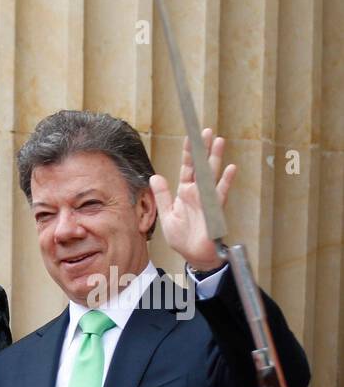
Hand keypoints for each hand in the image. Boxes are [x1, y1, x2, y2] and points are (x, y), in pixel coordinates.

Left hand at [148, 127, 234, 270]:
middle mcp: (197, 193)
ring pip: (212, 175)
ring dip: (215, 158)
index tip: (190, 136)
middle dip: (203, 149)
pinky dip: (225, 181)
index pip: (187, 168)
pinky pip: (220, 193)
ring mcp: (207, 200)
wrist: (194, 255)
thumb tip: (154, 176)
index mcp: (184, 192)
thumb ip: (162, 195)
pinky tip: (231, 168)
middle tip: (207, 130)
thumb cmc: (182, 237)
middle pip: (201, 166)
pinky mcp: (214, 210)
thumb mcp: (167, 215)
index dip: (188, 153)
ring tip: (219, 141)